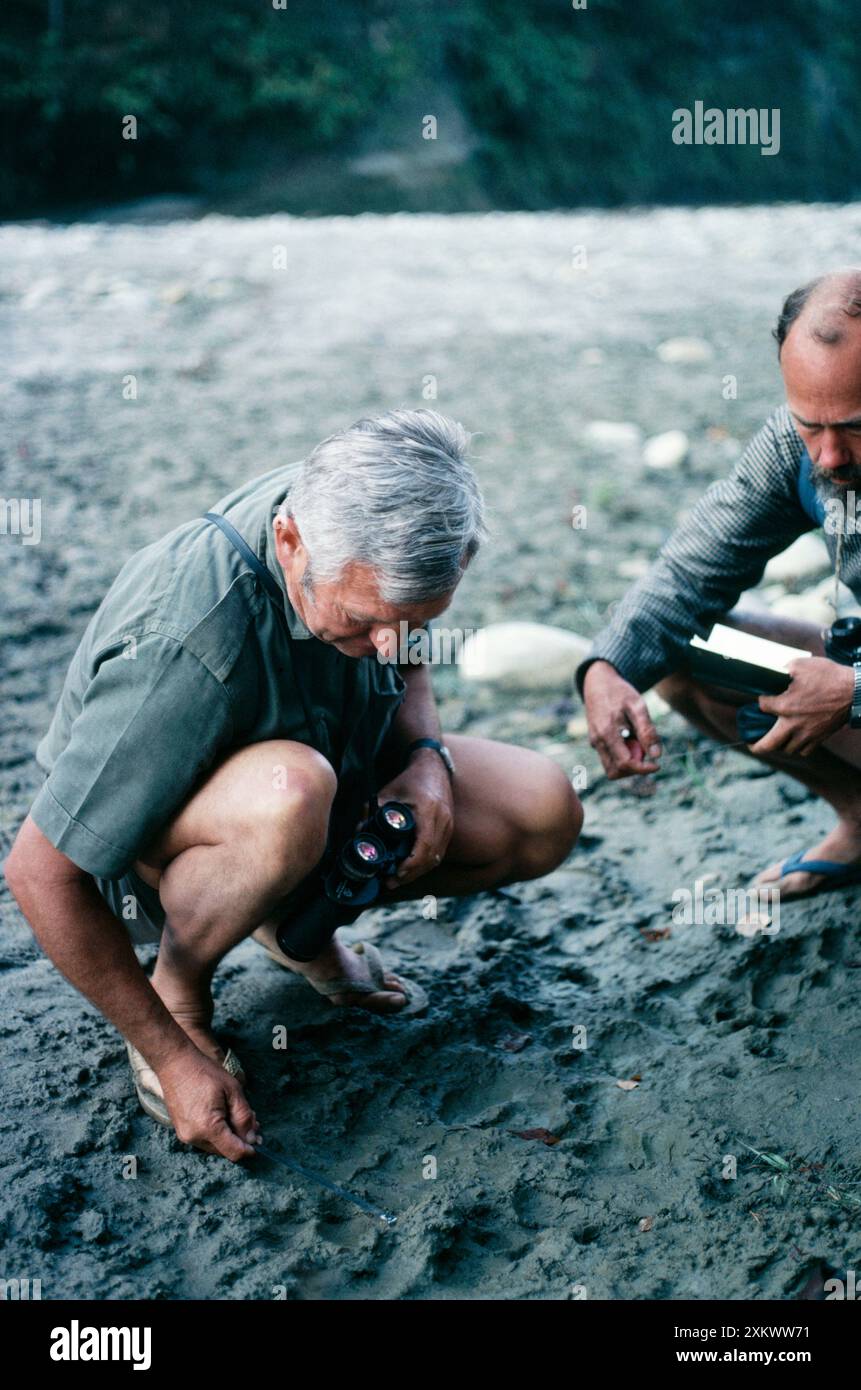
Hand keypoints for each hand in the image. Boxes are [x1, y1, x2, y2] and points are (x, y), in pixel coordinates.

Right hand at [158, 1048, 261, 1162]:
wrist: (175, 1063)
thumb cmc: (204, 1072)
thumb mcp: (232, 1091)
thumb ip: (244, 1117)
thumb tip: (252, 1139)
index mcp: (208, 1128)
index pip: (233, 1152)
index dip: (249, 1149)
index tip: (259, 1140)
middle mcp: (194, 1137)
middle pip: (225, 1151)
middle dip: (240, 1139)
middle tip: (252, 1120)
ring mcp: (185, 1135)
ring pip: (215, 1146)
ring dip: (229, 1135)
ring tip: (237, 1113)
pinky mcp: (181, 1130)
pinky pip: (204, 1139)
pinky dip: (217, 1132)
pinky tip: (223, 1115)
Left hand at [373, 751, 453, 888]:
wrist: (433, 767)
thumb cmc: (410, 779)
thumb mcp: (388, 793)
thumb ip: (372, 812)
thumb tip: (358, 832)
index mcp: (428, 810)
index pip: (424, 845)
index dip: (411, 864)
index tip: (396, 874)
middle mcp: (443, 819)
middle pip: (431, 857)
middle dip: (412, 874)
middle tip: (391, 883)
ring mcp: (449, 824)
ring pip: (437, 857)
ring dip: (419, 871)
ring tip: (399, 879)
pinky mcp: (449, 827)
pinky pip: (440, 851)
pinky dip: (426, 862)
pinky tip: (411, 868)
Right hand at [583, 661, 661, 778]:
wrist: (598, 682)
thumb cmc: (620, 693)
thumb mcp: (638, 706)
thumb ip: (647, 731)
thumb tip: (657, 755)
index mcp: (607, 733)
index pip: (625, 763)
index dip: (643, 768)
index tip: (657, 764)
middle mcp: (597, 741)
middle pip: (616, 772)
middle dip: (634, 768)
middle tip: (646, 750)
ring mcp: (594, 743)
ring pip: (611, 769)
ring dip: (628, 764)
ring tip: (637, 742)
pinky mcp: (595, 742)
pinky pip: (609, 759)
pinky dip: (622, 756)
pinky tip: (629, 739)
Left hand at [753, 657, 853, 756]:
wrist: (854, 691)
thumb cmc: (828, 677)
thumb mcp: (801, 665)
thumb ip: (782, 669)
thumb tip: (772, 671)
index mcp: (784, 706)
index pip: (762, 707)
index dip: (760, 701)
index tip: (763, 698)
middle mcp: (793, 725)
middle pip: (768, 745)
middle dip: (756, 747)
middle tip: (751, 744)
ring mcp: (807, 734)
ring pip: (787, 749)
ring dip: (778, 746)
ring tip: (774, 740)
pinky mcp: (820, 738)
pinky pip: (804, 750)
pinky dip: (797, 748)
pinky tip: (794, 741)